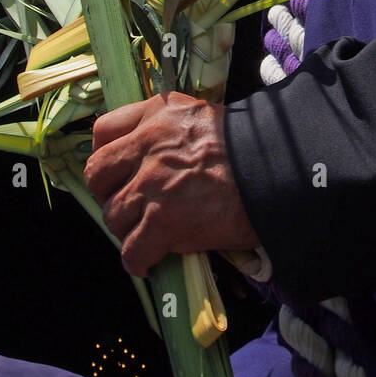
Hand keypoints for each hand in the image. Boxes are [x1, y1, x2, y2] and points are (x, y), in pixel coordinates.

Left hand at [84, 91, 258, 276]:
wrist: (277, 169)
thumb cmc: (248, 145)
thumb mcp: (201, 115)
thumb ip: (167, 126)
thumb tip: (146, 153)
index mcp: (156, 115)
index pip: (103, 131)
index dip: (105, 155)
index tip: (116, 171)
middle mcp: (147, 146)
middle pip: (98, 176)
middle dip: (109, 194)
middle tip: (128, 204)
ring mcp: (153, 186)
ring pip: (113, 216)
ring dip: (127, 228)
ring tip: (146, 233)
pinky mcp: (165, 223)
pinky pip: (132, 250)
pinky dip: (137, 260)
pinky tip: (148, 261)